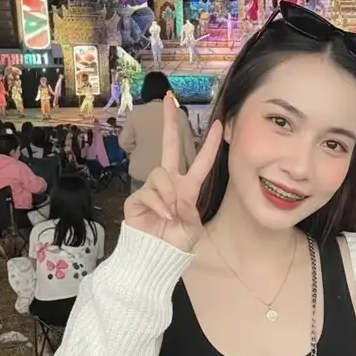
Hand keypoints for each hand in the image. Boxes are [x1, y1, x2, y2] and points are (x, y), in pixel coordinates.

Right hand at [123, 95, 221, 251]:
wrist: (156, 257)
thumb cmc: (176, 243)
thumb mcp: (193, 228)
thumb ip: (190, 211)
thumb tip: (177, 200)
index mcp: (188, 189)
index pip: (201, 162)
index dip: (209, 145)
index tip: (218, 125)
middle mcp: (170, 183)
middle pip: (170, 146)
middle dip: (169, 122)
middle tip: (167, 98)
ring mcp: (153, 189)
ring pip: (161, 174)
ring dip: (169, 195)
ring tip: (172, 215)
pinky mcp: (137, 198)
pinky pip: (150, 191)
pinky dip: (159, 205)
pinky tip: (163, 217)